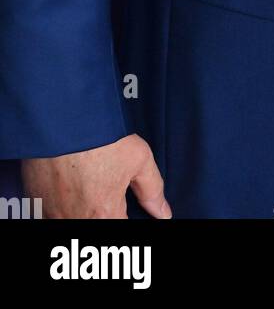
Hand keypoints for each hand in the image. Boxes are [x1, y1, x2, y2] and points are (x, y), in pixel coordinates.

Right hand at [20, 133, 171, 219]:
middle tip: (103, 188)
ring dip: (81, 209)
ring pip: (72, 220)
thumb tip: (163, 213)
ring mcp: (53, 214)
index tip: (122, 204)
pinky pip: (51, 213)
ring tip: (86, 184)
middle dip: (103, 211)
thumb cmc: (99, 137)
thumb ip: (152, 190)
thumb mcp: (138, 158)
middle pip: (96, 224)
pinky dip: (62, 203)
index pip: (122, 228)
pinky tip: (69, 184)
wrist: (60, 119)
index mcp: (104, 216)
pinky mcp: (36, 202)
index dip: (125, 217)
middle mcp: (76, 221)